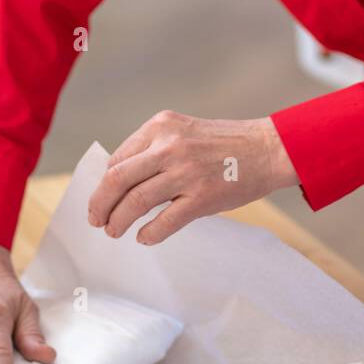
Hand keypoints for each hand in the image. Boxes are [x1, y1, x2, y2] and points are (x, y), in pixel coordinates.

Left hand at [88, 111, 299, 244]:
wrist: (268, 149)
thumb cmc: (225, 143)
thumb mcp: (184, 131)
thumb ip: (154, 149)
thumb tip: (121, 179)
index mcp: (161, 125)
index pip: (117, 158)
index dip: (104, 182)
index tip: (103, 197)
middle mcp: (170, 145)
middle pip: (117, 178)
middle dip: (100, 203)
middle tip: (96, 219)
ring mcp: (186, 172)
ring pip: (136, 201)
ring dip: (118, 220)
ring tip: (114, 231)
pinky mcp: (202, 197)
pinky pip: (164, 221)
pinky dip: (149, 233)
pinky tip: (144, 237)